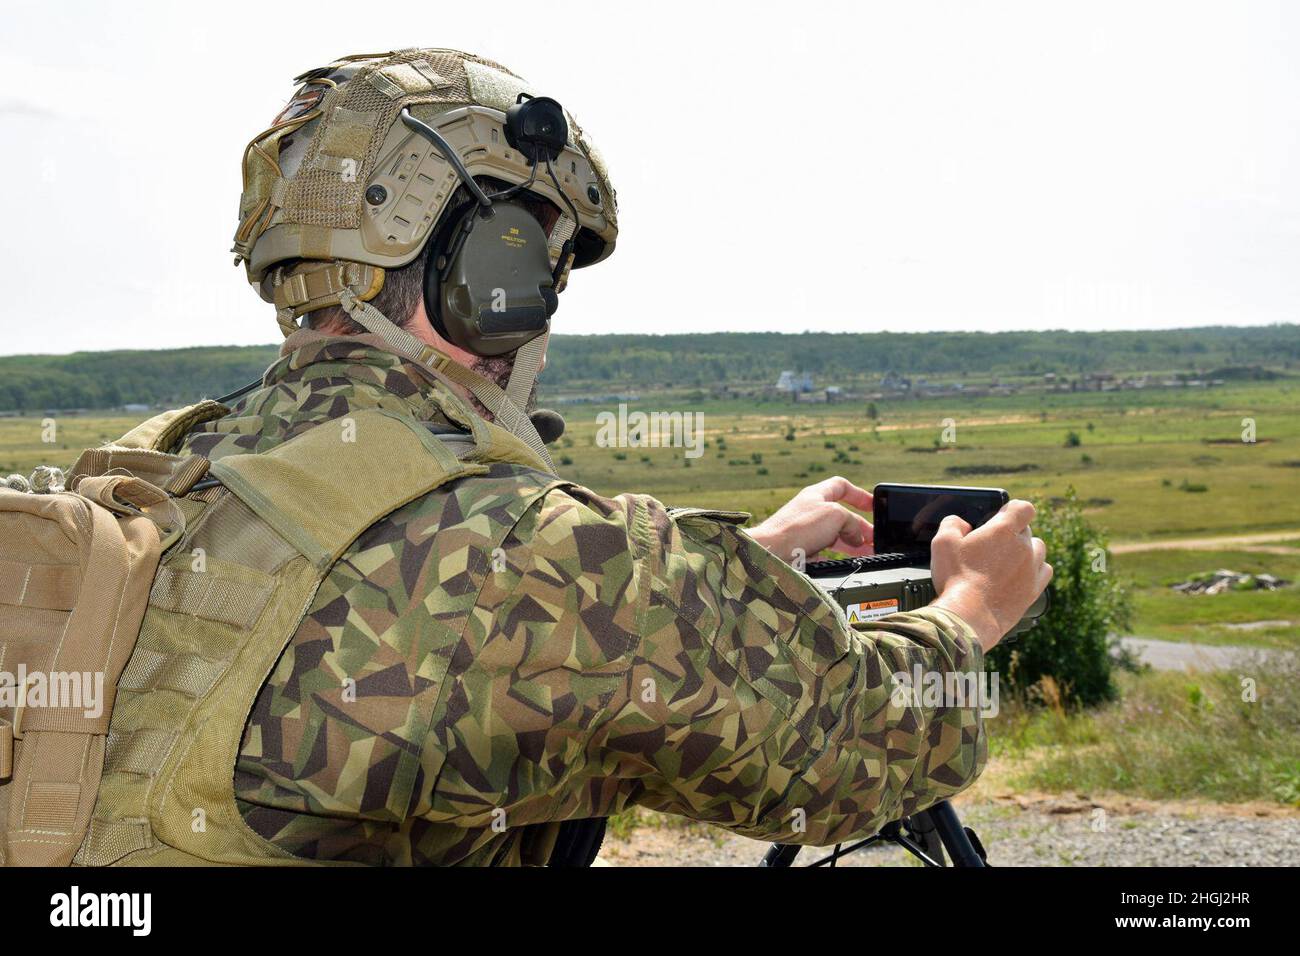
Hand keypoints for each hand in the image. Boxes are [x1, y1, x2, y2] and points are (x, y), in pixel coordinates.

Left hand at [748, 476, 873, 566]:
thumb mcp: (835, 515)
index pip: (841, 486)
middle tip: (875, 539)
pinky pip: (825, 553)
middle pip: (841, 516)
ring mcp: (805, 532)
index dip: (859, 495)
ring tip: (869, 554)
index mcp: (816, 495)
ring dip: (854, 544)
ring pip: (835, 536)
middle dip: (860, 527)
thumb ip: (852, 522)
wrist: (770, 553)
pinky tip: (847, 563)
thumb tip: (858, 536)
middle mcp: (810, 511)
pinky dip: (839, 557)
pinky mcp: (801, 551)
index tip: (874, 506)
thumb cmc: (797, 528)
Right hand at [929, 500, 1052, 651]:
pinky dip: (1034, 570)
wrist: (969, 616)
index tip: (1002, 517)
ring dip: (1026, 551)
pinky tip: (1019, 576)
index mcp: (1003, 530)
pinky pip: (1044, 571)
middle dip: (1012, 534)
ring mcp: (1032, 569)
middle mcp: (1024, 547)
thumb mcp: (942, 542)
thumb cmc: (956, 579)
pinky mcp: (1034, 590)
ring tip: (1007, 561)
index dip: (1013, 510)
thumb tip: (962, 523)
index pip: (1023, 508)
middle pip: (1027, 530)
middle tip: (992, 546)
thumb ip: (953, 523)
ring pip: (1038, 550)